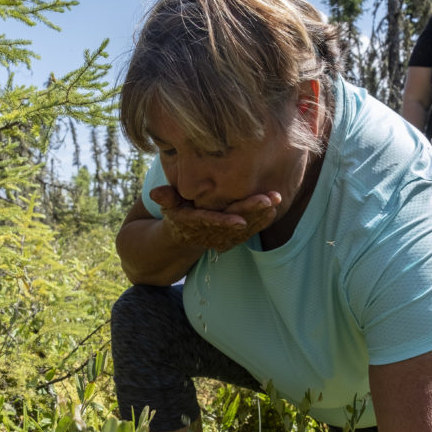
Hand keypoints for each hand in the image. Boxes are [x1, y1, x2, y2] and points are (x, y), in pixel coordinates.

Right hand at [150, 185, 281, 252]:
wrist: (183, 237)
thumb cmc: (176, 212)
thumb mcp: (168, 205)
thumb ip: (166, 197)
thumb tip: (155, 193)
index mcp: (194, 223)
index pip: (210, 222)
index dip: (224, 222)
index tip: (240, 221)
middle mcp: (210, 232)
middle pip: (233, 222)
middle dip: (251, 211)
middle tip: (268, 200)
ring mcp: (224, 236)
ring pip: (245, 227)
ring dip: (261, 215)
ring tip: (276, 199)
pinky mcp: (234, 236)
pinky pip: (250, 230)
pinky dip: (262, 221)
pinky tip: (275, 209)